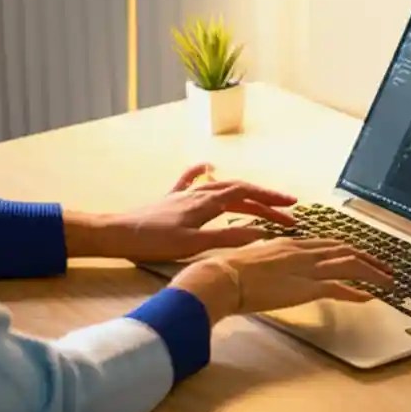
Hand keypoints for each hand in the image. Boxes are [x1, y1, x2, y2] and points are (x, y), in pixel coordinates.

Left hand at [65, 163, 297, 260]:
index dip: (271, 202)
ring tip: (263, 200)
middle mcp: (198, 193)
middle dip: (266, 201)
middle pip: (240, 191)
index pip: (247, 196)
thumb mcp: (193, 244)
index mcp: (206, 203)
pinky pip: (190, 180)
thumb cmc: (153, 241)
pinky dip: (203, 173)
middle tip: (288, 213)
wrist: (118, 233)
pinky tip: (208, 166)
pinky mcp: (171, 198)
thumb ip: (228, 237)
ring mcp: (184, 194)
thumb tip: (260, 232)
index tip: (292, 209)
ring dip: (245, 193)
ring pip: (222, 187)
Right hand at [171, 238, 393, 323]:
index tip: (358, 254)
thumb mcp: (249, 262)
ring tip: (387, 281)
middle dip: (367, 258)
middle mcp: (301, 252)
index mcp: (288, 245)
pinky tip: (369, 297)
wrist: (220, 279)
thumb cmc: (226, 273)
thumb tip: (265, 270)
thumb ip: (263, 263)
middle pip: (344, 250)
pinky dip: (357, 292)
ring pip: (349, 265)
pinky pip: (339, 288)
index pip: (325, 244)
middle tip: (383, 267)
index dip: (346, 249)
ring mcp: (305, 268)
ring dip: (371, 273)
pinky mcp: (306, 288)